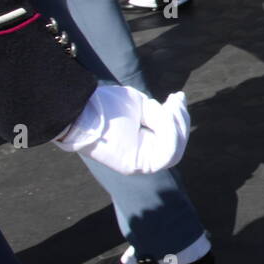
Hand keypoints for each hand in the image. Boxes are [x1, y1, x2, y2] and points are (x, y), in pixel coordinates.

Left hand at [55, 86, 189, 174]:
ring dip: (175, 126)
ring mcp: (138, 165)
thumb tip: (177, 108)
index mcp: (140, 147)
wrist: (82, 111)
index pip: (171, 141)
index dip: (179, 120)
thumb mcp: (140, 106)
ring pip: (173, 153)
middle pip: (176, 148)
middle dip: (181, 122)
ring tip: (167, 106)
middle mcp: (141, 160)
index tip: (177, 96)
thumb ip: (158, 114)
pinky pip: (166, 155)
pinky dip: (169, 133)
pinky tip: (162, 114)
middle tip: (176, 99)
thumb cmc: (105, 106)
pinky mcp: (135, 166)